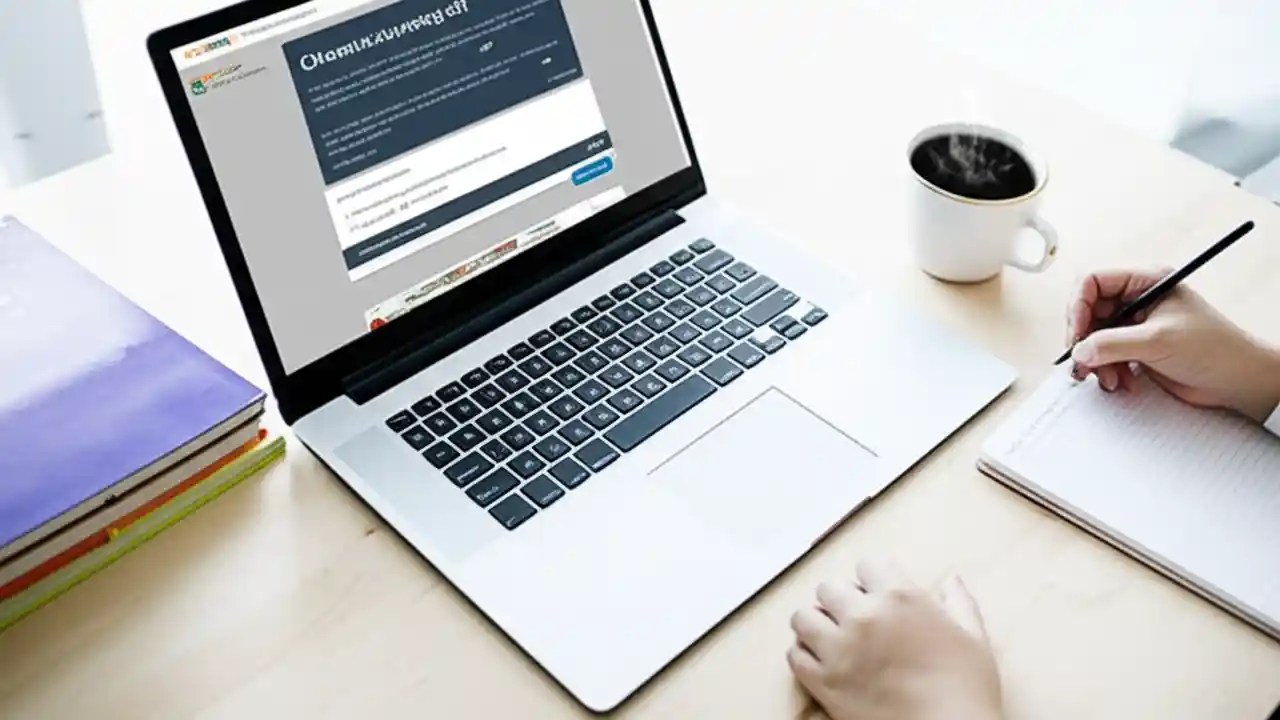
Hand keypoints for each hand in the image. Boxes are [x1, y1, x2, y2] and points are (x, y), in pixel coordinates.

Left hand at [787, 561, 1002, 719]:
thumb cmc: (966, 689)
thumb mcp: (973, 639)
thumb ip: (959, 602)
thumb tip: (951, 579)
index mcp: (900, 597)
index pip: (867, 565)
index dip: (873, 580)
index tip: (878, 595)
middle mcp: (864, 616)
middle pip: (829, 587)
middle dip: (841, 600)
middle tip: (854, 618)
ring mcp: (839, 649)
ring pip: (803, 617)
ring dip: (816, 623)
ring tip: (831, 637)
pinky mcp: (824, 682)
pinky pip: (794, 655)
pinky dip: (805, 656)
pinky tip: (823, 662)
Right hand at [1067, 268, 1279, 421]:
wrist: (1238, 380)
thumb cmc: (1215, 349)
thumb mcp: (1158, 340)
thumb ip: (1113, 344)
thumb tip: (1079, 349)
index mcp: (1146, 282)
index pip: (1093, 282)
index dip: (1078, 306)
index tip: (1077, 333)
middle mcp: (1138, 300)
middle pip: (1088, 311)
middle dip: (1085, 340)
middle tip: (1084, 361)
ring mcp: (1136, 325)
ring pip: (1094, 337)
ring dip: (1096, 360)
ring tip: (1109, 378)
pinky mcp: (1136, 348)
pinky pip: (1105, 355)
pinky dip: (1107, 370)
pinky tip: (1121, 381)